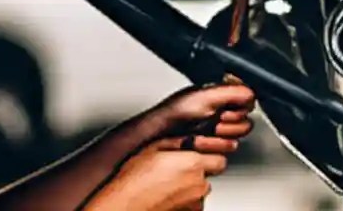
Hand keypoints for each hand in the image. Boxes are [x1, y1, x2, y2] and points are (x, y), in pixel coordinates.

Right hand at [86, 139, 226, 210]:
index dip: (209, 159)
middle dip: (197, 174)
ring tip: (166, 188)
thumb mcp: (154, 149)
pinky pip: (191, 206)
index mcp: (193, 164)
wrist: (122, 206)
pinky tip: (166, 198)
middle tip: (175, 174)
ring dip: (189, 189)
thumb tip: (193, 140)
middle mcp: (198, 184)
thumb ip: (180, 143)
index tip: (199, 159)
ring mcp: (194, 203)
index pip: (220, 160)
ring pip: (199, 193)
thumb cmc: (133, 180)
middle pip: (208, 177)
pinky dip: (183, 203)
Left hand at [144, 84, 256, 153]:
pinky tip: (199, 144)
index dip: (237, 110)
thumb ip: (233, 91)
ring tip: (201, 135)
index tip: (222, 112)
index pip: (247, 104)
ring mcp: (215, 133)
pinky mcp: (210, 150)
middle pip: (244, 124)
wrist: (155, 138)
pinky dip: (213, 149)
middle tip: (211, 123)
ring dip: (219, 139)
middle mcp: (219, 114)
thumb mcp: (205, 96)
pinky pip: (225, 153)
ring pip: (236, 140)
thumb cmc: (172, 115)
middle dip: (229, 126)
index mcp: (220, 97)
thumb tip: (251, 92)